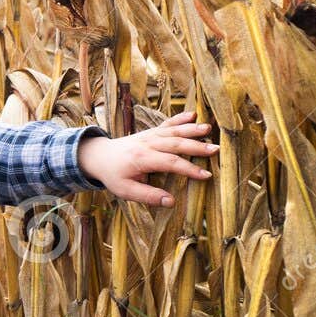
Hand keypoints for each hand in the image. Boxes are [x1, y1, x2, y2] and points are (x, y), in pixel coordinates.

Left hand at [77, 110, 217, 207]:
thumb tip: (171, 202)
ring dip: (191, 130)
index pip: (169, 163)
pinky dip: (179, 118)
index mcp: (141, 158)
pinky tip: (192, 114)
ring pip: (173, 131)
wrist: (99, 156)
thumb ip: (148, 196)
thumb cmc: (114, 176)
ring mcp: (149, 135)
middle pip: (175, 143)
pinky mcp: (151, 132)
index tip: (206, 175)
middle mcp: (147, 143)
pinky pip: (166, 123)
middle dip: (196, 146)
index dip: (189, 169)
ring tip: (209, 129)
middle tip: (216, 150)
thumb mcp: (126, 191)